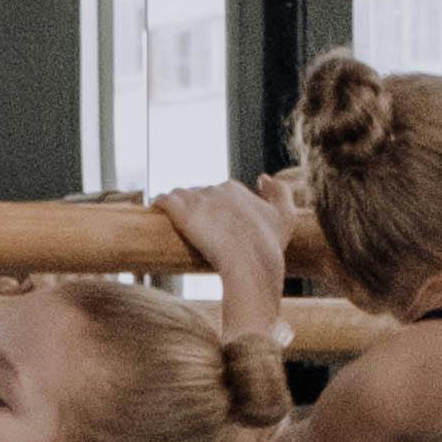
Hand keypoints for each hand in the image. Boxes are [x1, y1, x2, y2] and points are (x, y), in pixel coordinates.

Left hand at [159, 178, 288, 322]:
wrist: (253, 264)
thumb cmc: (269, 245)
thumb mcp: (286, 217)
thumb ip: (280, 192)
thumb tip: (263, 177)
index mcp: (235, 188)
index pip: (217, 192)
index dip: (214, 207)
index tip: (213, 223)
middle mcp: (215, 189)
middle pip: (197, 194)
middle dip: (195, 207)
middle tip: (195, 229)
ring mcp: (197, 201)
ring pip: (179, 196)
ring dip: (176, 205)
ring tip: (172, 221)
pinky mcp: (182, 213)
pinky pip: (163, 201)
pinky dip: (158, 204)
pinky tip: (155, 210)